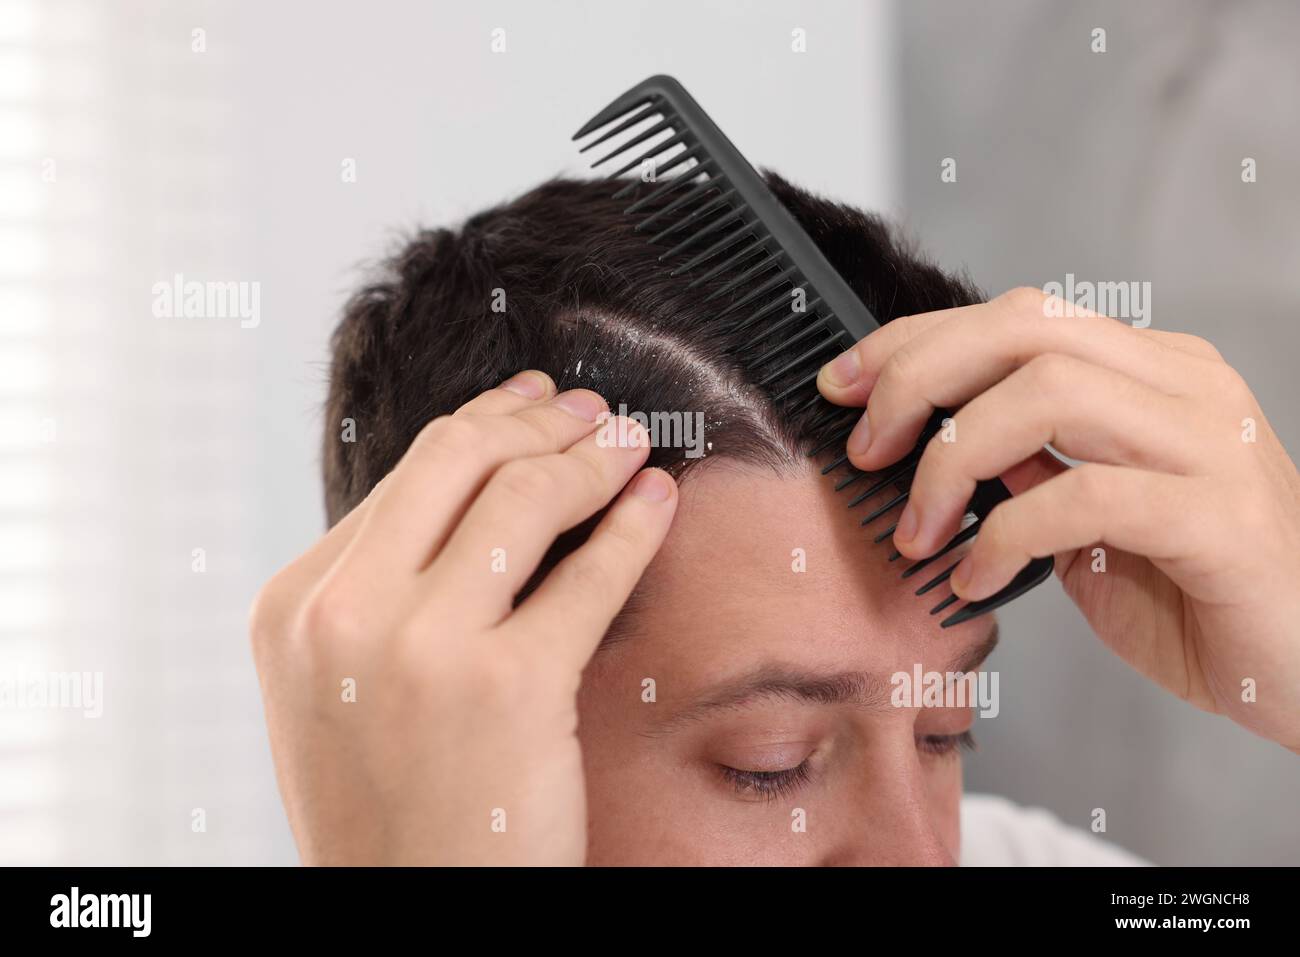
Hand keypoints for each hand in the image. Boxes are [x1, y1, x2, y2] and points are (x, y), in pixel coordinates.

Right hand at [249, 371, 676, 863]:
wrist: (407, 915)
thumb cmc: (388, 810)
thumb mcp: (339, 691)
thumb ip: (381, 592)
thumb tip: (476, 492)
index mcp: (295, 608)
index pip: (406, 476)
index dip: (482, 425)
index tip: (529, 405)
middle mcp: (346, 615)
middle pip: (459, 459)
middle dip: (540, 421)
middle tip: (593, 412)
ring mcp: (424, 648)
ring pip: (526, 498)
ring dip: (594, 457)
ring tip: (633, 444)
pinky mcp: (511, 688)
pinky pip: (591, 575)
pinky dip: (635, 525)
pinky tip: (658, 502)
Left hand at [817, 287, 1299, 751]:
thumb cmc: (1197, 593)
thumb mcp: (1090, 517)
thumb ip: (1029, 464)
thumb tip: (932, 438)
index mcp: (1153, 372)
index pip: (1018, 316)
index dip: (916, 341)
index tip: (844, 386)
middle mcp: (1185, 386)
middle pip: (1024, 329)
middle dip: (918, 378)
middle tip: (866, 449)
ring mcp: (1211, 444)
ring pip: (1050, 392)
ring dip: (953, 459)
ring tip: (918, 531)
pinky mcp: (1221, 518)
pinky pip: (1084, 497)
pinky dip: (1006, 535)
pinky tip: (977, 578)